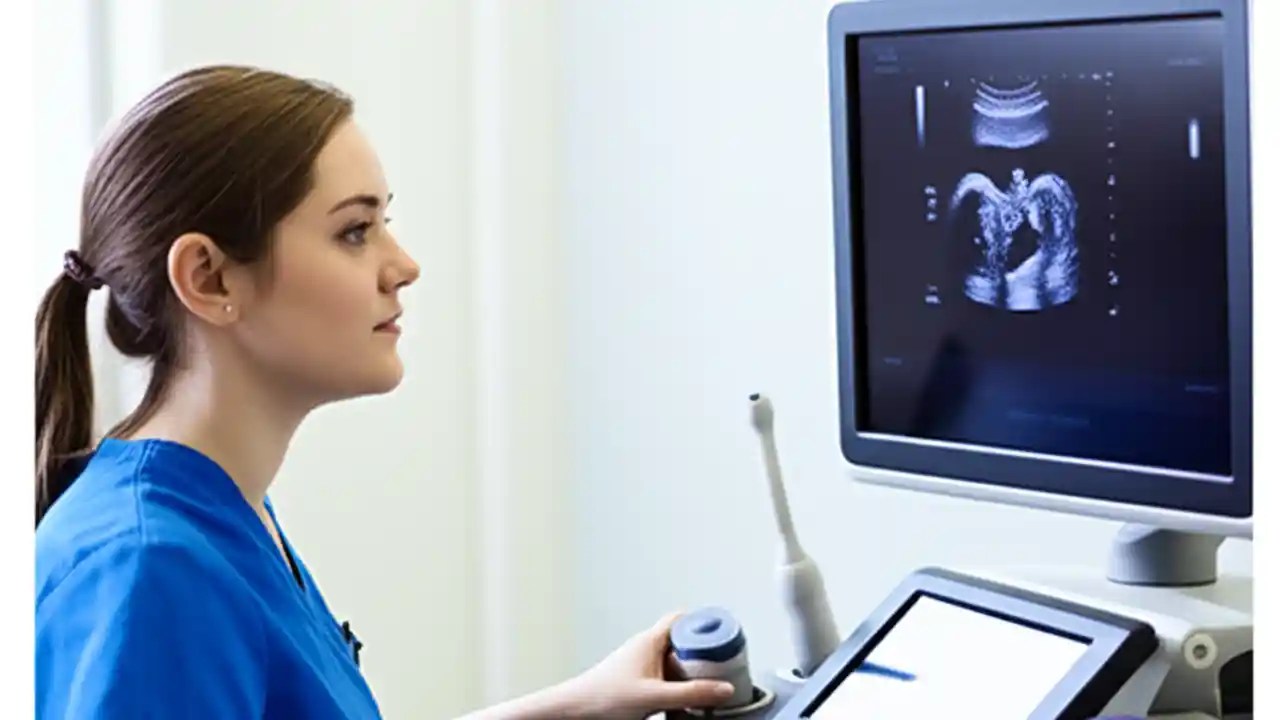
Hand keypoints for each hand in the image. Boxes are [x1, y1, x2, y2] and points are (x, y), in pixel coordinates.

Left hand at [562, 611, 736, 718]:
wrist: (573, 712)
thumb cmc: (602, 698)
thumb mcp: (654, 697)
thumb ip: (691, 694)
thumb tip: (724, 688)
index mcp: (649, 641)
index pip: (682, 619)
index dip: (703, 623)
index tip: (724, 636)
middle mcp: (646, 649)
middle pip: (682, 642)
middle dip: (703, 653)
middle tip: (725, 665)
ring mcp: (641, 667)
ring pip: (675, 663)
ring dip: (692, 673)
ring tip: (711, 686)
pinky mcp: (637, 684)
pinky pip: (666, 679)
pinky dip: (679, 686)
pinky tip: (687, 703)